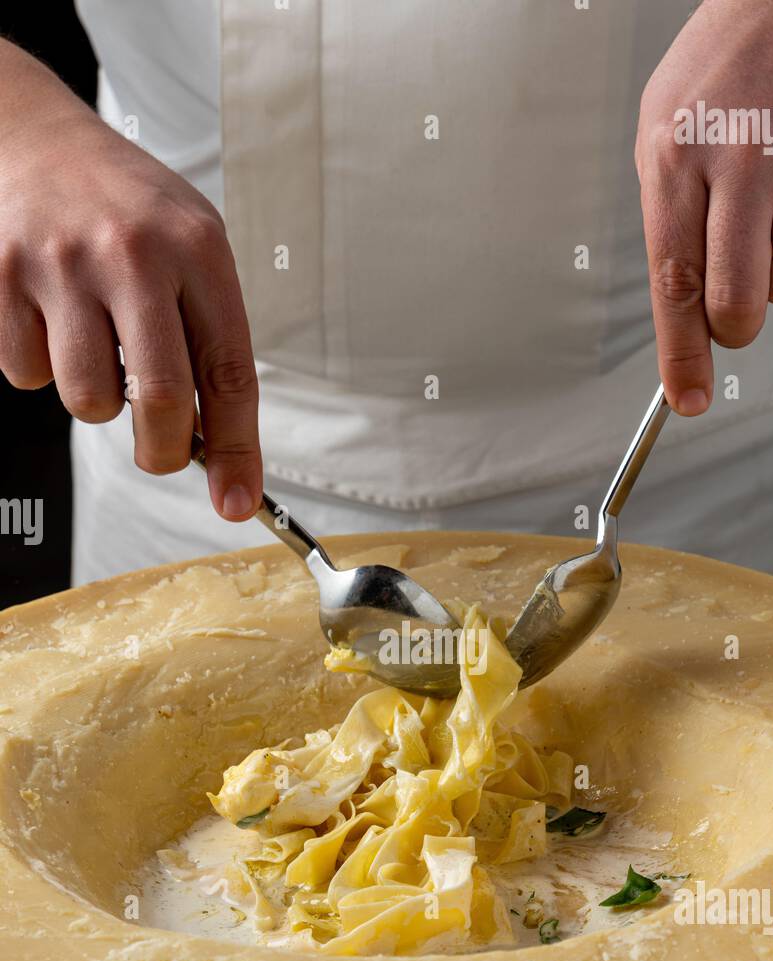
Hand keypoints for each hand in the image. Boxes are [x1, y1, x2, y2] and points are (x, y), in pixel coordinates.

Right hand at [0, 40, 261, 518]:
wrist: (34, 135)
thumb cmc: (126, 206)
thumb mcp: (192, 248)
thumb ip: (208, 338)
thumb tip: (218, 446)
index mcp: (198, 248)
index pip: (230, 371)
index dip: (237, 450)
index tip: (237, 501)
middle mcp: (134, 253)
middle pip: (161, 400)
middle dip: (164, 450)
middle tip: (161, 451)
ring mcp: (64, 263)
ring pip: (90, 399)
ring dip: (99, 401)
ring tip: (99, 350)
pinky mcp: (5, 275)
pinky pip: (28, 374)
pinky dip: (42, 367)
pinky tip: (51, 319)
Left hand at [635, 0, 772, 414]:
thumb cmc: (723, 66)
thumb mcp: (662, 132)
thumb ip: (668, 222)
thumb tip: (683, 311)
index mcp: (677, 158)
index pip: (675, 285)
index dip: (682, 356)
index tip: (688, 399)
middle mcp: (741, 164)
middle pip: (740, 303)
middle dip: (734, 327)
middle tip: (732, 313)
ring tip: (770, 203)